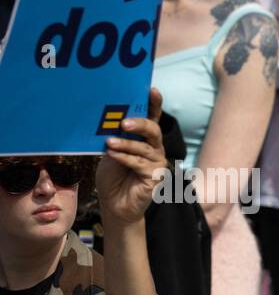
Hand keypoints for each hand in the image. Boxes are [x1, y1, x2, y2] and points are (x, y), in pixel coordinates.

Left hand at [96, 87, 166, 225]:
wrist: (114, 203)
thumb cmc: (113, 176)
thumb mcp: (111, 150)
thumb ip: (114, 136)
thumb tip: (106, 120)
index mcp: (144, 139)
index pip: (152, 118)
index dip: (154, 104)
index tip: (152, 90)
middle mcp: (154, 149)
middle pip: (153, 131)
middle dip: (139, 124)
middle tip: (123, 123)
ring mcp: (157, 164)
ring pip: (144, 148)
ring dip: (126, 144)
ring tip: (108, 143)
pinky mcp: (155, 177)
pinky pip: (140, 164)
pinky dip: (124, 157)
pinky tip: (112, 154)